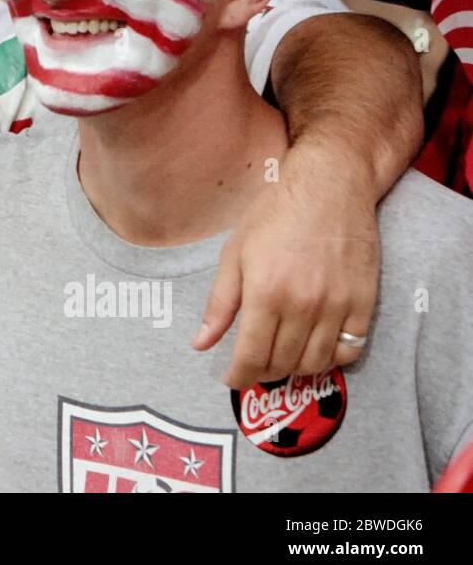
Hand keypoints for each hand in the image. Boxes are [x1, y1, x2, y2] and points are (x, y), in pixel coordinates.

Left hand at [194, 150, 377, 387]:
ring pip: (316, 363)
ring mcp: (337, 305)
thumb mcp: (234, 254)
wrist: (329, 186)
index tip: (232, 378)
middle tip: (254, 364)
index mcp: (265, 292)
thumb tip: (200, 344)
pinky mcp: (364, 302)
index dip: (239, 375)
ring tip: (281, 356)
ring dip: (295, 369)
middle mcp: (302, 304)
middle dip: (263, 371)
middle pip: (282, 363)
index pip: (250, 356)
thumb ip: (219, 304)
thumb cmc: (274, 215)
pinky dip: (331, 359)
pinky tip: (314, 347)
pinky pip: (350, 350)